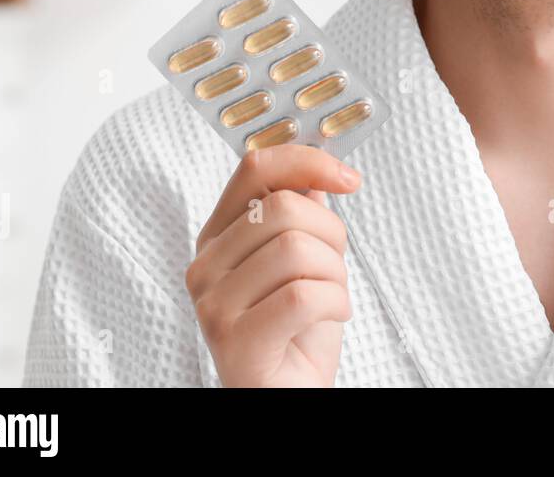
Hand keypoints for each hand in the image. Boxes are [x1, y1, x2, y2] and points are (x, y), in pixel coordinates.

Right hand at [184, 144, 360, 386]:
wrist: (288, 391)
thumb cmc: (297, 329)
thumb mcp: (304, 259)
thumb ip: (302, 211)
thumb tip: (320, 167)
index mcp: (217, 237)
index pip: (256, 169)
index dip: (309, 162)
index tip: (349, 179)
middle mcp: (204, 266)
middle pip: (283, 207)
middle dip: (330, 234)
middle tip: (334, 268)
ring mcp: (213, 305)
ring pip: (296, 249)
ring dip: (335, 274)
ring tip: (331, 297)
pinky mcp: (233, 341)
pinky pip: (303, 296)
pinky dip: (335, 303)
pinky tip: (332, 316)